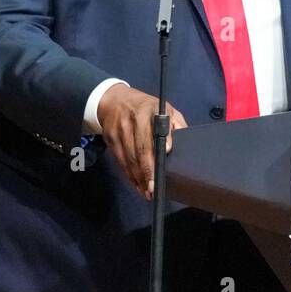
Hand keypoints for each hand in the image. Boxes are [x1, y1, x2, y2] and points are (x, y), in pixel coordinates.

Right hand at [97, 84, 187, 199]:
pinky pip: (120, 160)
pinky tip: (136, 184)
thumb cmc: (146, 107)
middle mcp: (134, 119)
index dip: (160, 144)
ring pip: (129, 158)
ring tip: (147, 191)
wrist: (115, 100)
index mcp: (151, 110)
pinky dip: (128, 174)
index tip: (165, 156)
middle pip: (140, 149)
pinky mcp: (110, 138)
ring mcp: (120, 129)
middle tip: (154, 188)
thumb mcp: (165, 109)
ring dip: (138, 177)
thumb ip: (176, 124)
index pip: (157, 129)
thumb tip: (179, 144)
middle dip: (147, 170)